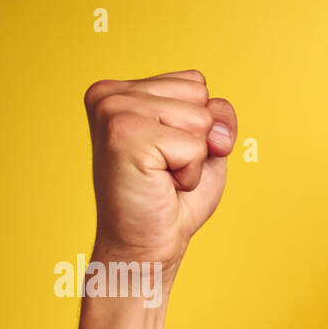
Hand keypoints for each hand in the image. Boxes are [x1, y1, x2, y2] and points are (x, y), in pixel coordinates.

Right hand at [83, 69, 236, 286]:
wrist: (146, 246)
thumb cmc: (173, 200)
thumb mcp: (205, 147)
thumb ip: (217, 117)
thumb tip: (216, 123)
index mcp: (122, 89)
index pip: (195, 81)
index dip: (202, 125)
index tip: (171, 154)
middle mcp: (110, 94)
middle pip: (199, 93)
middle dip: (199, 139)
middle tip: (167, 169)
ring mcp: (114, 111)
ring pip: (199, 118)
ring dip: (193, 158)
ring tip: (163, 176)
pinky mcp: (125, 134)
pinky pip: (193, 145)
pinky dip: (189, 173)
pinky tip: (161, 184)